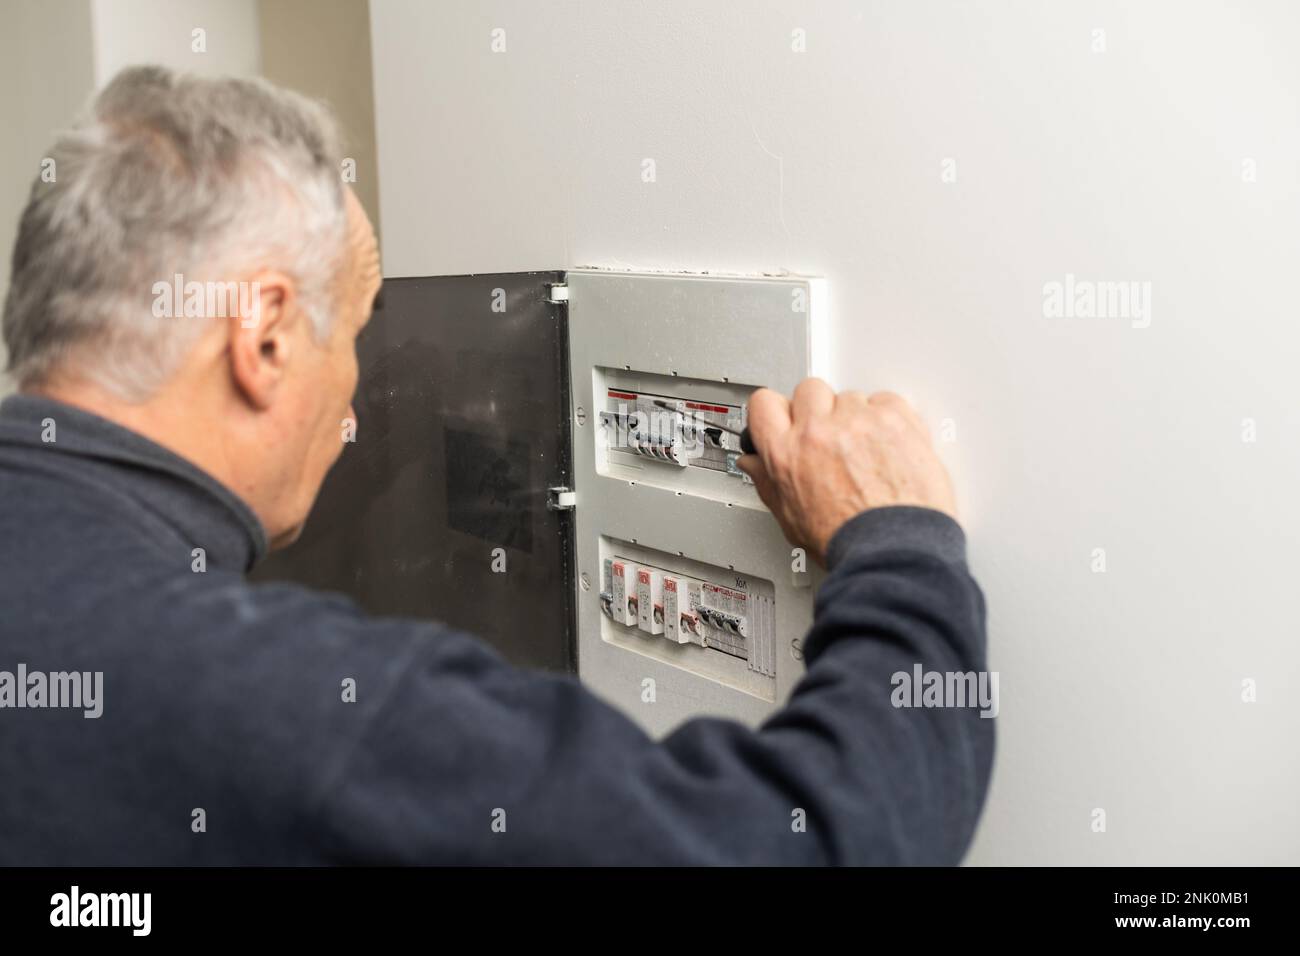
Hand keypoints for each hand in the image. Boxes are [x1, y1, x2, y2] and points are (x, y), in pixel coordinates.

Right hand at [737, 379, 956, 566]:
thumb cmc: (846, 540)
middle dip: (819, 410)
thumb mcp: (790, 518)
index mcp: (786, 453)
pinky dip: (888, 418)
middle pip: (809, 390)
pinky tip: (889, 445)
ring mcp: (857, 422)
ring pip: (850, 396)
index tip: (786, 416)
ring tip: (867, 450)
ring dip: (855, 417)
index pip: (764, 403)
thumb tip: (754, 464)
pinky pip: (886, 400)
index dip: (775, 410)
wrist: (894, 549)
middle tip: (831, 437)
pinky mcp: (894, 419)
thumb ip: (768, 483)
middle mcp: (818, 431)